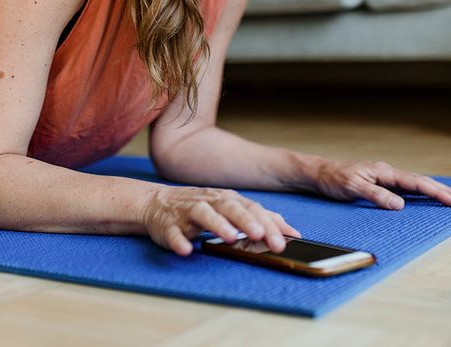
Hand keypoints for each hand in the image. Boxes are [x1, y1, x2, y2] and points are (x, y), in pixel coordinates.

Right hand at [142, 185, 300, 256]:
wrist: (157, 203)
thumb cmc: (202, 207)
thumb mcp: (232, 208)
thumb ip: (260, 218)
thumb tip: (292, 232)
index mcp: (228, 199)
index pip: (252, 209)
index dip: (268, 224)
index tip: (285, 240)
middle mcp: (210, 202)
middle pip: (231, 208)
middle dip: (247, 221)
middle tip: (261, 236)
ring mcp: (188, 212)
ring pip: (203, 214)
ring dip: (217, 225)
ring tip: (231, 238)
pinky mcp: (168, 225)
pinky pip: (173, 233)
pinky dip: (179, 241)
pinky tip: (186, 250)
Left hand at [311, 159, 450, 209]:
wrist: (319, 173)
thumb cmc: (334, 179)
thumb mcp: (354, 187)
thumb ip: (377, 196)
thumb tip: (401, 205)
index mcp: (385, 172)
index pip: (416, 183)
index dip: (437, 192)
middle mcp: (389, 173)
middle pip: (423, 182)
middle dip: (446, 190)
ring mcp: (387, 178)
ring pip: (418, 184)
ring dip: (438, 191)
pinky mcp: (382, 184)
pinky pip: (409, 188)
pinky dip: (424, 192)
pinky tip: (430, 196)